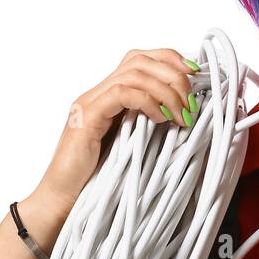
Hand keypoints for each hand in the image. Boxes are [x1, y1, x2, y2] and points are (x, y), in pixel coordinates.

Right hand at [32, 48, 200, 213]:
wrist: (64, 199)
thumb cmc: (99, 178)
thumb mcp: (134, 145)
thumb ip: (150, 124)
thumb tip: (185, 114)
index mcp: (109, 95)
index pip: (140, 59)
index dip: (170, 60)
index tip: (195, 76)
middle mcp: (98, 93)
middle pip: (139, 60)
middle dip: (173, 76)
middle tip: (190, 103)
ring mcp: (90, 103)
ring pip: (133, 74)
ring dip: (166, 91)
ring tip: (180, 115)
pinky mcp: (87, 117)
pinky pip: (121, 94)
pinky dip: (147, 102)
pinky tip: (159, 119)